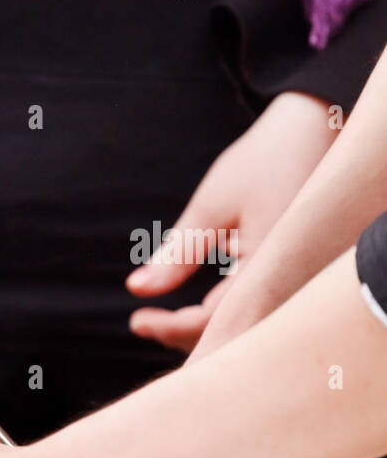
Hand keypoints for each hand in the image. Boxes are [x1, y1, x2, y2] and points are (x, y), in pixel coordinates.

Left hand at [126, 91, 336, 351]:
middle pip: (235, 333)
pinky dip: (230, 306)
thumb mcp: (213, 206)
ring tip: (161, 318)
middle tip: (144, 323)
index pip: (216, 323)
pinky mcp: (304, 271)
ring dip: (206, 326)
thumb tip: (136, 289)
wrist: (322, 122)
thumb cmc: (266, 158)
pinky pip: (264, 302)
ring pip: (249, 322)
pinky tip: (200, 299)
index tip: (136, 321)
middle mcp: (296, 279)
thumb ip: (178, 254)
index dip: (171, 328)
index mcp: (275, 267)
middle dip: (186, 335)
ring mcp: (305, 277)